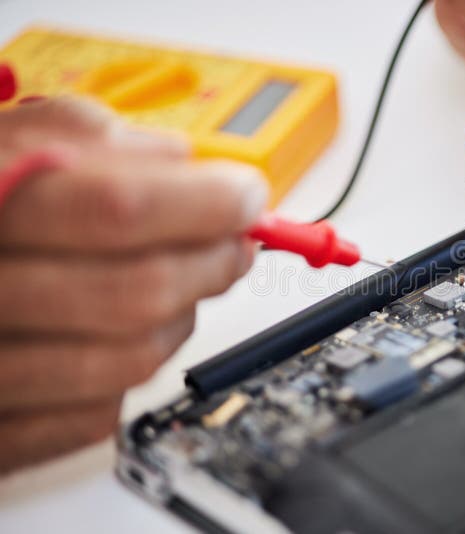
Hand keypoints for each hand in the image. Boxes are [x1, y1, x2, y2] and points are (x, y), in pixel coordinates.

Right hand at [0, 97, 266, 471]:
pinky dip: (129, 368)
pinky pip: (95, 412)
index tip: (247, 198)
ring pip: (129, 360)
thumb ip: (84, 140)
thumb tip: (181, 163)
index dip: (204, 204)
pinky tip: (117, 331)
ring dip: (180, 317)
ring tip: (182, 283)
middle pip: (137, 291)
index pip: (117, 207)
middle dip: (213, 262)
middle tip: (236, 242)